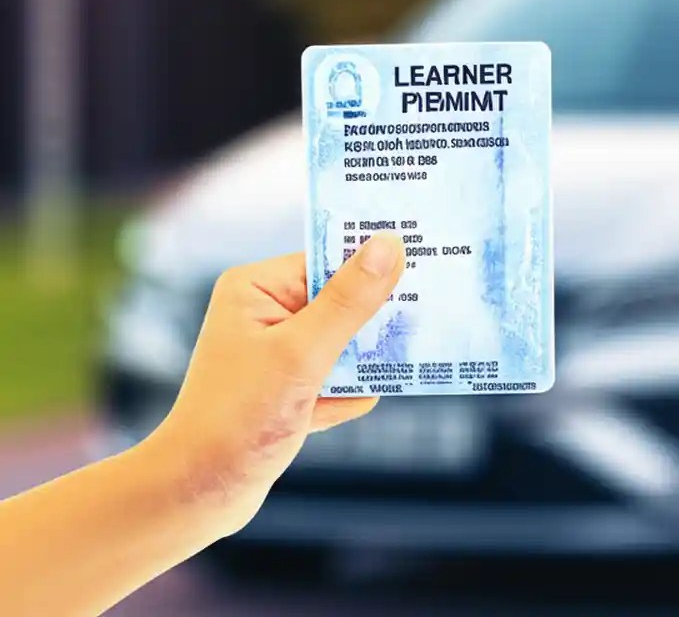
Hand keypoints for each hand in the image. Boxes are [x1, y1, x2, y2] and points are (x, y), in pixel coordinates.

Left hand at [149, 232, 405, 532]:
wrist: (198, 493)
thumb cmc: (240, 417)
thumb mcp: (303, 353)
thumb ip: (350, 300)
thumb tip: (389, 244)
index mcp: (257, 288)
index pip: (329, 261)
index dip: (372, 269)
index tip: (420, 274)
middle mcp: (264, 313)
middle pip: (342, 301)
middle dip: (370, 324)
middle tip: (407, 334)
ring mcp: (276, 352)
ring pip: (344, 343)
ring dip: (360, 366)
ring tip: (357, 384)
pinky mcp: (287, 388)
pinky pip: (336, 378)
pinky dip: (344, 396)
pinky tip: (332, 412)